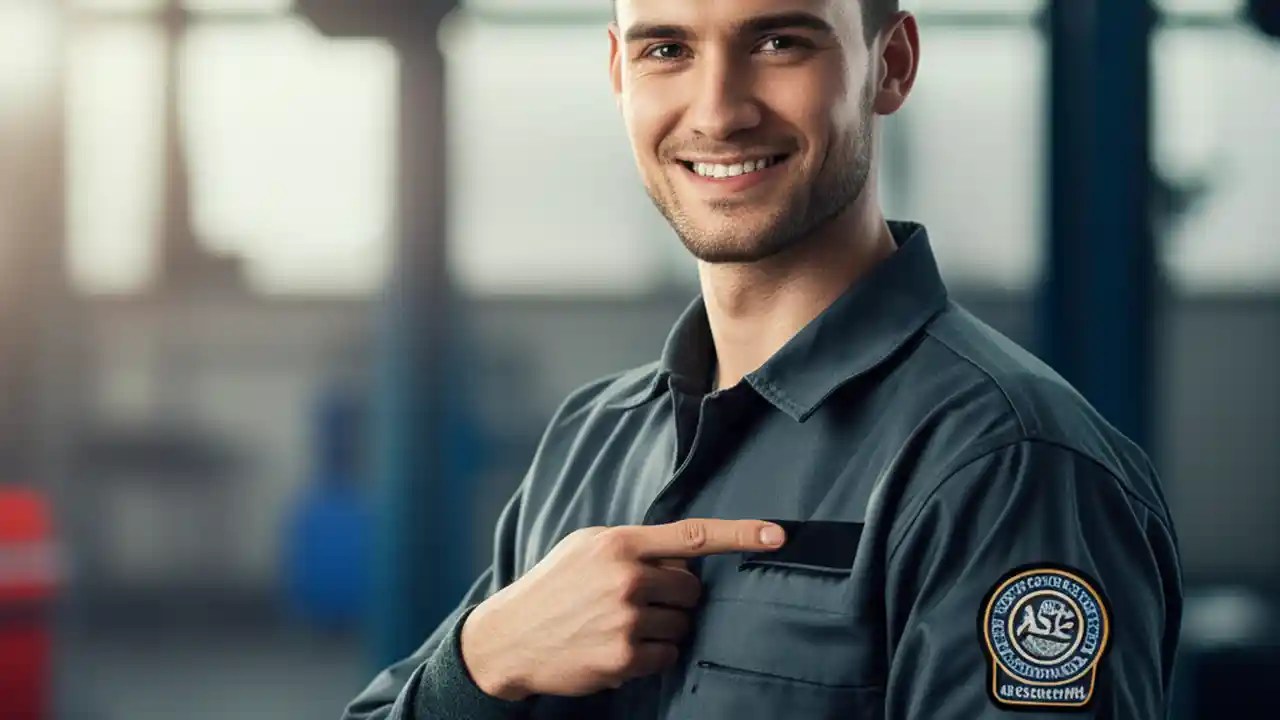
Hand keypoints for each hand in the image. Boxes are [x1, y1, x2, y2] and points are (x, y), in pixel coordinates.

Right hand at [459, 518, 786, 699]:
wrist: (508, 638)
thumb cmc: (553, 587)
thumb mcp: (586, 547)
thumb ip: (634, 545)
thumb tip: (686, 555)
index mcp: (619, 544)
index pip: (693, 536)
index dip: (741, 534)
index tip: (779, 535)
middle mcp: (627, 578)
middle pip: (691, 589)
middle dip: (673, 597)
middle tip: (635, 601)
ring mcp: (627, 620)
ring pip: (681, 625)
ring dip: (661, 628)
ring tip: (617, 625)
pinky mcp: (625, 657)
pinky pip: (667, 655)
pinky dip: (650, 655)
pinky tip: (614, 646)